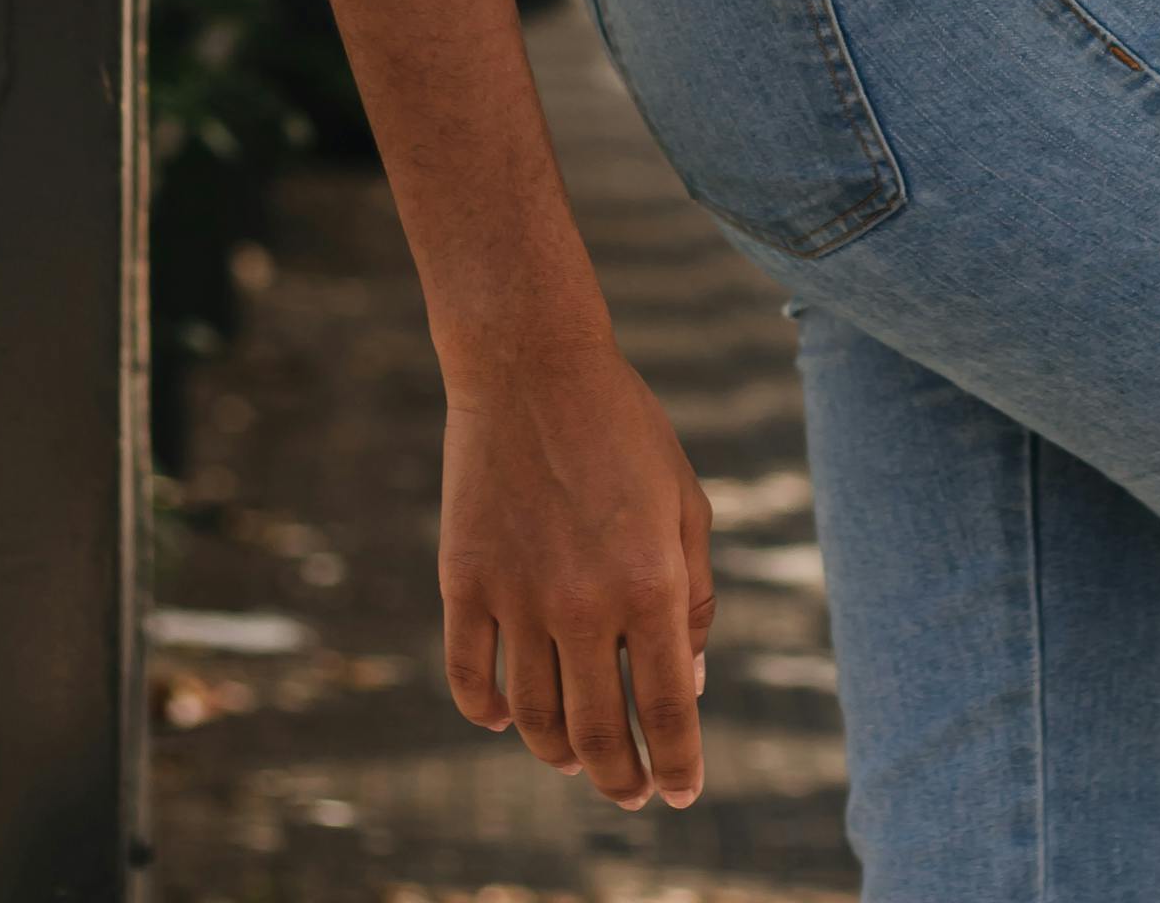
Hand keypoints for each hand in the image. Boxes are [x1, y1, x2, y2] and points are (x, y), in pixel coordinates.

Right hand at [438, 333, 716, 809]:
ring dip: (558, 755)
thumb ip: (694, 596)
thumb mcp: (685, 501)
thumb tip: (691, 683)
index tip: (680, 794)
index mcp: (650, 585)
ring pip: (534, 718)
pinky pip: (470, 678)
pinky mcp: (465, 581)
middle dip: (620, 779)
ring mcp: (517, 597)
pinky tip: (505, 719)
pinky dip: (487, 712)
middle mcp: (584, 604)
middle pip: (599, 734)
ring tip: (575, 762)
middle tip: (631, 793)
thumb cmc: (624, 428)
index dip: (678, 764)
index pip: (669, 710)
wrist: (533, 365)